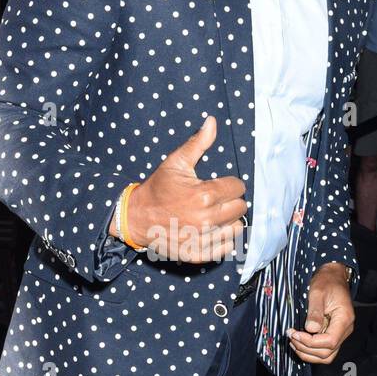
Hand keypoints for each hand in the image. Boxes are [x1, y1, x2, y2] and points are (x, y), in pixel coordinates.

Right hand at [118, 115, 246, 262]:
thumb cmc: (158, 188)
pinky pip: (226, 248)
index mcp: (204, 195)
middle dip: (231, 201)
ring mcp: (203, 238)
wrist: (136, 217)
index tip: (219, 185)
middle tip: (215, 199)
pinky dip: (222, 239)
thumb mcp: (175, 162)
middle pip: (240, 208)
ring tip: (214, 215)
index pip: (238, 188)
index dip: (230, 184)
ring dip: (229, 221)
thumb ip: (198, 143)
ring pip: (236, 228)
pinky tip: (210, 230)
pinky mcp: (198, 254)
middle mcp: (206, 219)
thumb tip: (212, 121)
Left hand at [288, 264, 354, 363]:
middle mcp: (345, 330)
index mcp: (344, 319)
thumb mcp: (317, 292)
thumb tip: (311, 329)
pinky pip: (323, 350)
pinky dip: (310, 351)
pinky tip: (298, 342)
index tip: (295, 333)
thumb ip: (315, 311)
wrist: (333, 277)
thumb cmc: (326, 281)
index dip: (310, 342)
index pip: (329, 341)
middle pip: (327, 352)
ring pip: (326, 356)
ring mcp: (340, 333)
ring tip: (293, 341)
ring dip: (307, 353)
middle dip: (306, 348)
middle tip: (291, 337)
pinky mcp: (332, 334)